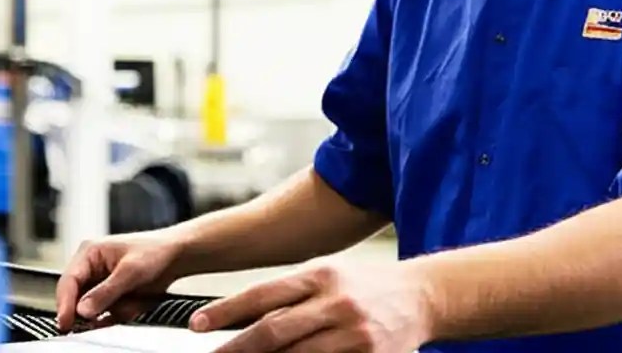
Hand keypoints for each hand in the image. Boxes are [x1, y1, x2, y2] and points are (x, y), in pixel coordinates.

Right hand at [55, 232, 185, 331]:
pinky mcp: (109, 297)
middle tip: (103, 317)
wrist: (175, 257)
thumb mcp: (130, 271)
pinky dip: (120, 313)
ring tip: (134, 299)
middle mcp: (90, 268)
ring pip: (93, 310)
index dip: (65, 304)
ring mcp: (99, 284)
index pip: (68, 281)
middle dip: (93, 310)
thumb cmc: (154, 252)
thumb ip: (105, 292)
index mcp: (89, 253)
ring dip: (113, 311)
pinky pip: (106, 315)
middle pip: (76, 299)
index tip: (66, 322)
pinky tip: (135, 303)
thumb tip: (82, 310)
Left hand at [190, 259, 432, 352]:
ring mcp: (352, 333)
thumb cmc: (367, 286)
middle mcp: (334, 302)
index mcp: (320, 275)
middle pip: (274, 329)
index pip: (262, 293)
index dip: (226, 311)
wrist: (423, 296)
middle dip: (236, 347)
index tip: (198, 324)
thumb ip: (292, 294)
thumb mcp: (329, 275)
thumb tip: (246, 316)